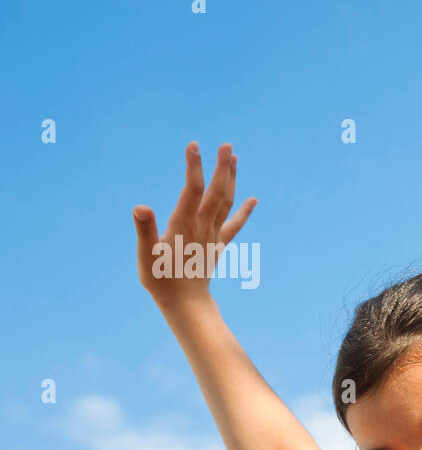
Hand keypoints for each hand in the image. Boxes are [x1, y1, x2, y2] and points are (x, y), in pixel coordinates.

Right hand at [133, 141, 256, 307]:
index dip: (194, 167)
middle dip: (221, 168)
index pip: (191, 190)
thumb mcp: (145, 256)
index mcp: (183, 225)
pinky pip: (234, 225)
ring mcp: (213, 236)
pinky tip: (253, 200)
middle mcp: (203, 227)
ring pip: (226, 203)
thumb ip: (144, 230)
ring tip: (234, 158)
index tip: (194, 145)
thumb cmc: (160, 280)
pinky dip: (244, 212)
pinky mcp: (218, 245)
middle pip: (216, 192)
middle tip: (226, 145)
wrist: (186, 305)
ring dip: (231, 180)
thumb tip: (140, 207)